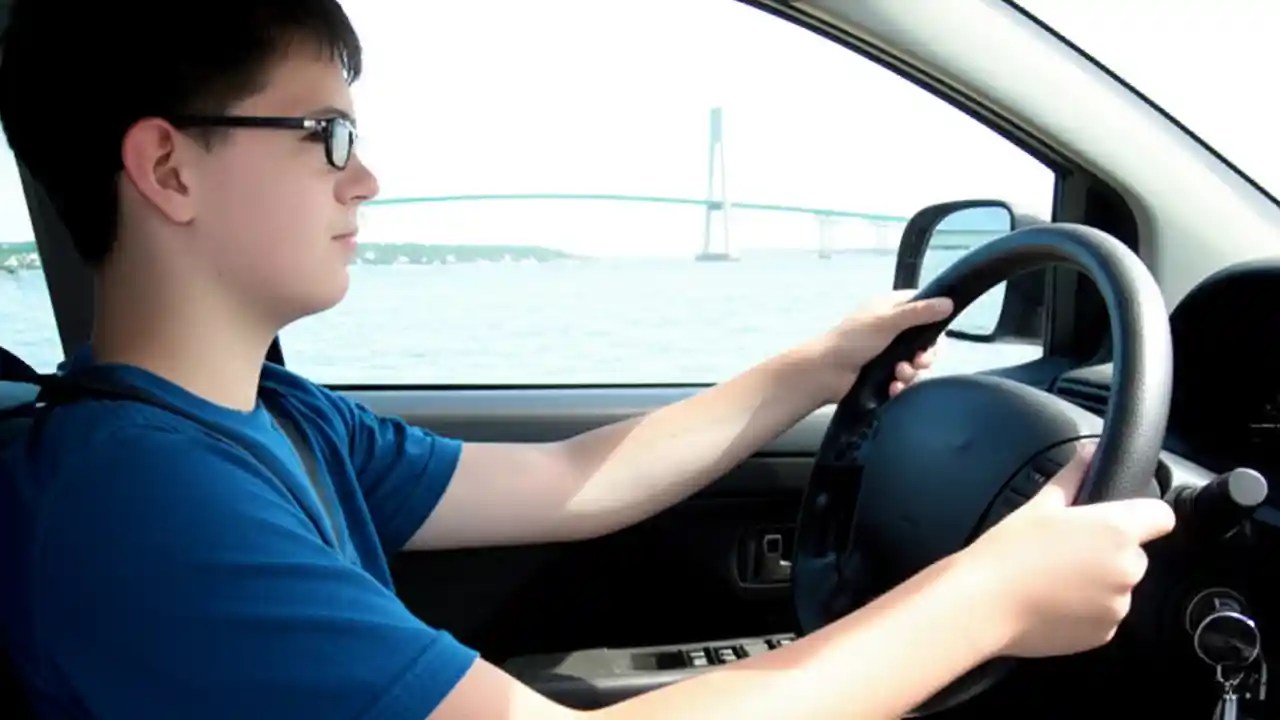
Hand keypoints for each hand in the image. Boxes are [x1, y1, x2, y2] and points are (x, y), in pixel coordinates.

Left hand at [807, 289, 954, 403]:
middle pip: (924, 340)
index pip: (923, 306)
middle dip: (925, 355)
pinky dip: (901, 385)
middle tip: (920, 363)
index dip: (934, 319)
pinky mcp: (882, 374)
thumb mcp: (886, 322)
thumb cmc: (852, 340)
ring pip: (915, 363)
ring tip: (899, 378)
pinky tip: (893, 390)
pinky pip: (903, 379)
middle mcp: (891, 327)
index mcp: (890, 308)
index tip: (938, 334)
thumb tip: (949, 303)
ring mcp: (886, 352)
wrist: (823, 374)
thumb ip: (918, 313)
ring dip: (911, 373)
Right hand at [957, 441, 1175, 657]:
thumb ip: (1073, 476)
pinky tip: (1052, 604)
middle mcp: (1128, 568)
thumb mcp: (1039, 505)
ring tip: (1054, 582)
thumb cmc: (1008, 550)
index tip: (1113, 520)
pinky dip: (1086, 612)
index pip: (1161, 516)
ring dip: (1098, 584)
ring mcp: (1119, 606)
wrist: (983, 604)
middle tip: (1066, 552)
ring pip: (1119, 587)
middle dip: (1109, 553)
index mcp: (1116, 530)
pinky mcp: (1105, 635)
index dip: (1142, 516)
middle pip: (1134, 554)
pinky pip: (1104, 616)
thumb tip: (1090, 452)